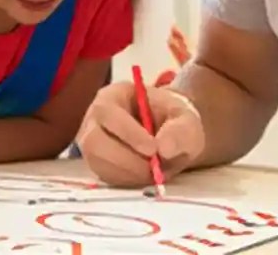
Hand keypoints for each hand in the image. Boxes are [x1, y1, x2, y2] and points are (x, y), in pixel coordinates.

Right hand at [77, 82, 204, 186]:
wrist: (168, 135)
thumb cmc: (173, 121)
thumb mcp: (185, 119)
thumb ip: (180, 131)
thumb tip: (164, 149)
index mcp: (112, 97)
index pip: (108, 112)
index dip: (128, 132)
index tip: (153, 150)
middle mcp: (94, 119)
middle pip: (94, 141)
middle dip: (126, 159)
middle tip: (154, 169)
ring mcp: (91, 142)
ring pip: (97, 161)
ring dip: (128, 172)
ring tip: (153, 171)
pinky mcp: (96, 163)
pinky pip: (103, 175)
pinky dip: (126, 181)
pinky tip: (144, 175)